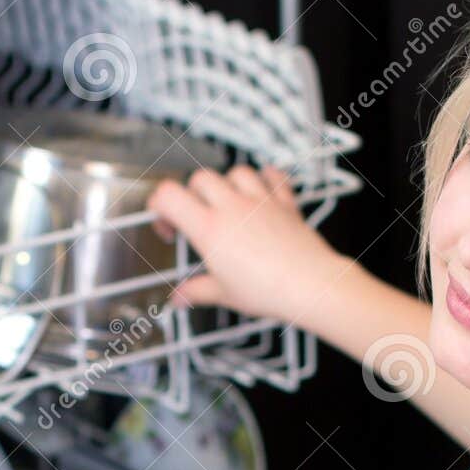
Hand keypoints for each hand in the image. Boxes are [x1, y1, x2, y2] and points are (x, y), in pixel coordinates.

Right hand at [146, 164, 346, 325]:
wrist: (311, 285)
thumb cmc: (269, 291)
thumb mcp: (224, 294)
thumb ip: (197, 292)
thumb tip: (179, 298)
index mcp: (210, 229)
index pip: (169, 196)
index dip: (158, 205)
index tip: (166, 225)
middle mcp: (233, 207)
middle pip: (199, 178)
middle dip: (191, 196)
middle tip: (195, 219)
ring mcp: (260, 201)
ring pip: (234, 172)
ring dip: (226, 183)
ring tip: (227, 205)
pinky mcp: (284, 203)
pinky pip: (273, 176)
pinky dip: (265, 177)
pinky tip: (262, 189)